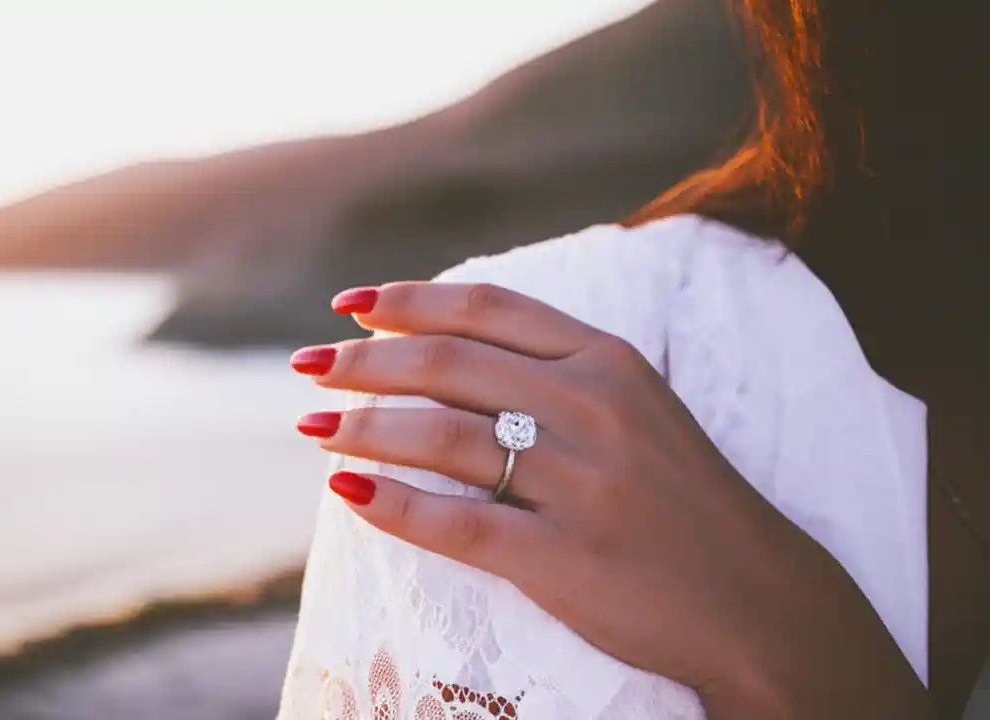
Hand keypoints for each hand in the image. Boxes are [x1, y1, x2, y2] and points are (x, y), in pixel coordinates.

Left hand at [290, 282, 931, 718]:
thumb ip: (555, 369)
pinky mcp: (566, 559)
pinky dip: (393, 506)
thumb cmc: (680, 497)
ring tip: (313, 425)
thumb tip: (446, 347)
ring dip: (361, 426)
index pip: (485, 309)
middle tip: (307, 366)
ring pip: (440, 436)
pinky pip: (458, 524)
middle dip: (362, 360)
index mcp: (607, 360)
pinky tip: (350, 496)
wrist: (756, 600)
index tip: (348, 305)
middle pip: (446, 363)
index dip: (406, 299)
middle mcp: (592, 408)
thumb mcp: (636, 405)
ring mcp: (581, 485)